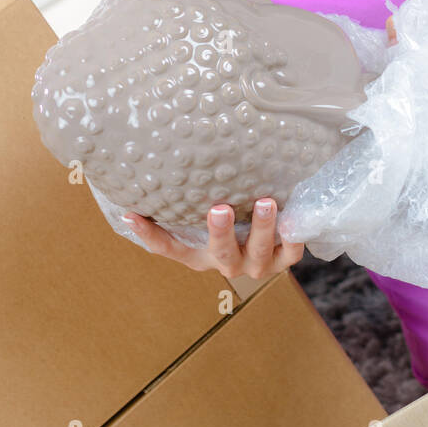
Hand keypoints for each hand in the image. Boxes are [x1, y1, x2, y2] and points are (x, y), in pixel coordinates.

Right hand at [121, 199, 304, 280]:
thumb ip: (189, 198)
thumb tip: (157, 161)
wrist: (275, 242)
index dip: (151, 236)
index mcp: (201, 255)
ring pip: (259, 251)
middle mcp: (227, 263)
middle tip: (219, 209)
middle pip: (220, 252)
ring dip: (262, 228)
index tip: (134, 214)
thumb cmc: (233, 218)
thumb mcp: (205, 213)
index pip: (170, 249)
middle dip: (220, 233)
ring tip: (266, 202)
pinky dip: (293, 239)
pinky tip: (293, 219)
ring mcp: (257, 264)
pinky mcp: (283, 261)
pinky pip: (291, 254)